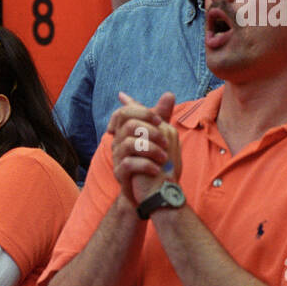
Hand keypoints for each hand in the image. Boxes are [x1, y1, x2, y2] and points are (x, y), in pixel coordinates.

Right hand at [109, 91, 179, 205]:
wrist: (154, 191)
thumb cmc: (157, 161)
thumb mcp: (161, 136)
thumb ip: (161, 116)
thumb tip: (168, 94)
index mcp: (126, 132)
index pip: (122, 112)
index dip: (141, 111)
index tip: (160, 120)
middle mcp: (118, 143)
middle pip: (127, 125)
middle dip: (150, 131)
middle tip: (165, 140)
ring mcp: (118, 159)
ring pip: (129, 144)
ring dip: (151, 149)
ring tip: (164, 158)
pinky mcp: (120, 174)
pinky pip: (129, 164)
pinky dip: (146, 165)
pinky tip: (156, 169)